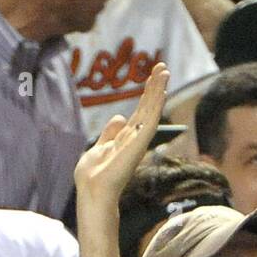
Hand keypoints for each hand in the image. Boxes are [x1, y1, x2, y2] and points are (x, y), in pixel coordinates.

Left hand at [73, 62, 168, 200]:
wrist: (92, 191)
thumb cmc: (93, 176)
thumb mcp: (98, 148)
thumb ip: (109, 134)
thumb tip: (119, 116)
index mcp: (125, 138)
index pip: (139, 112)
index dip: (146, 93)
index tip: (152, 75)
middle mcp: (135, 138)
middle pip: (147, 107)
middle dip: (154, 86)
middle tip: (161, 66)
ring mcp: (138, 140)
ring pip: (151, 110)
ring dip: (157, 90)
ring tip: (164, 71)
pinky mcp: (139, 143)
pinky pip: (151, 120)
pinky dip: (156, 104)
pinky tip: (161, 90)